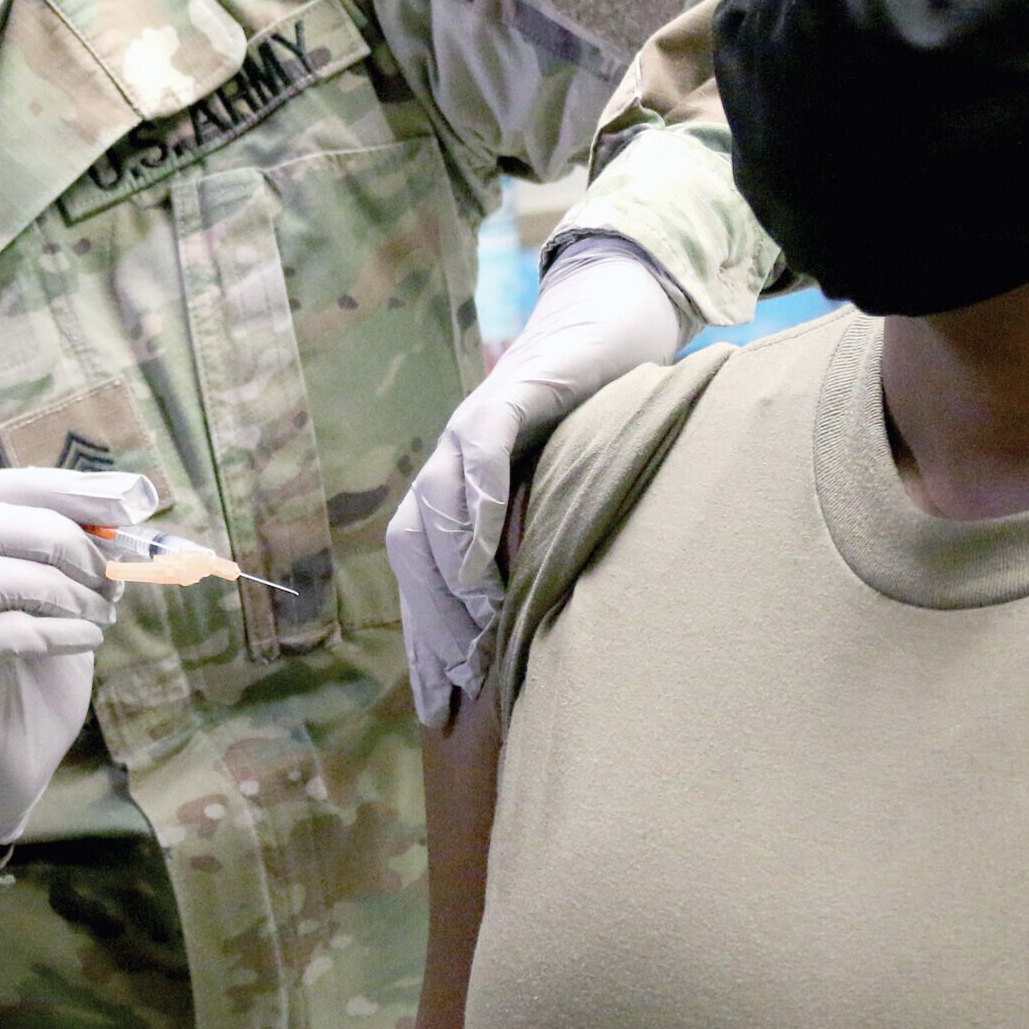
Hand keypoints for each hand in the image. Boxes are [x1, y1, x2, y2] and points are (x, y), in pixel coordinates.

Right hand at [0, 466, 159, 849]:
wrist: (0, 774)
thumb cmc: (33, 687)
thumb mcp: (69, 612)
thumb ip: (83, 566)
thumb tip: (123, 516)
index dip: (59, 486)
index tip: (124, 500)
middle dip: (58, 536)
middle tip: (107, 572)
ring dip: (55, 587)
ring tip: (99, 614)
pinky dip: (49, 631)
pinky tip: (84, 643)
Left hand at [387, 238, 683, 727]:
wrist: (616, 323)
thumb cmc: (601, 419)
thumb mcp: (567, 499)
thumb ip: (543, 552)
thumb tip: (538, 640)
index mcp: (459, 489)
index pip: (419, 569)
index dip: (424, 637)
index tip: (439, 706)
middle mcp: (452, 458)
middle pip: (412, 546)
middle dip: (430, 622)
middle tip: (459, 686)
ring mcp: (474, 423)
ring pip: (434, 505)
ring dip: (450, 575)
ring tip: (477, 632)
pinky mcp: (512, 390)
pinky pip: (480, 448)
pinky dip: (476, 498)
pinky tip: (485, 552)